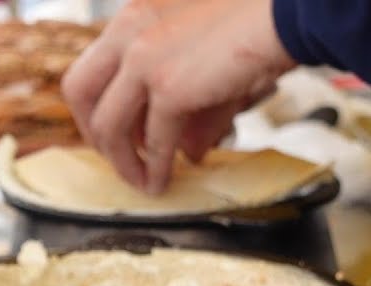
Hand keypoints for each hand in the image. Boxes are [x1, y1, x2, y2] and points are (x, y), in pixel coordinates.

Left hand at [62, 0, 295, 193]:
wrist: (290, 9)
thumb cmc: (260, 22)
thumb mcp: (207, 55)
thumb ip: (191, 103)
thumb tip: (189, 152)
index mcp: (134, 14)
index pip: (90, 66)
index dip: (94, 106)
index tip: (110, 131)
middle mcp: (129, 30)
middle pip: (80, 92)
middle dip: (94, 134)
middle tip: (115, 159)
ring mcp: (144, 57)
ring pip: (109, 124)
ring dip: (121, 161)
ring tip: (140, 182)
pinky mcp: (169, 86)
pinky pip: (153, 140)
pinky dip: (154, 168)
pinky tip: (161, 183)